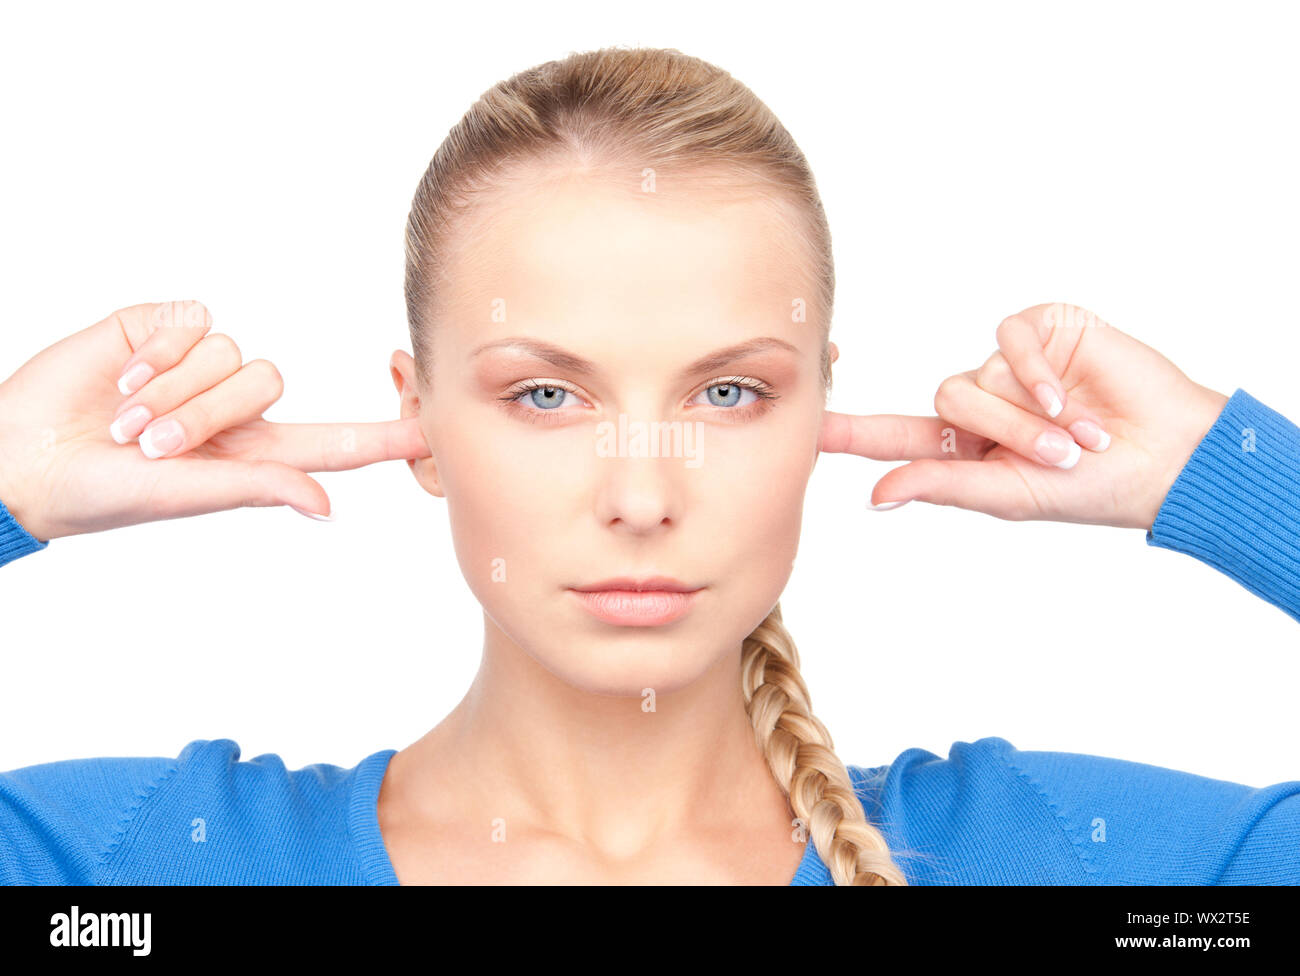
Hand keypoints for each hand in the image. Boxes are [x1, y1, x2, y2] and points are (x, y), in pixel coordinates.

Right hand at [0, 300, 430, 541]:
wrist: (26, 453)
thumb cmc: (106, 490)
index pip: (337, 441)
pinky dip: (153, 355)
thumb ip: (260, 487)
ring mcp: (202, 365)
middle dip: (201, 414)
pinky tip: (120, 375)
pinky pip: (193, 323)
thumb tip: (328, 507)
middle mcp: (236, 406)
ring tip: (124, 418)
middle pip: (267, 383)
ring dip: (171, 390)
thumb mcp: (188, 493)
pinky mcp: (166, 329)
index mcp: (254, 452)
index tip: (437, 427)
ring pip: (231, 352)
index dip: (387, 435)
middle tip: (146, 443)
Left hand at [818, 303, 1228, 529]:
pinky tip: (1071, 396)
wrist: (1165, 456)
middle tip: (1058, 457)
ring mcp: (1007, 366)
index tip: (802, 428)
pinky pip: (1007, 342)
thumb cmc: (1091, 488)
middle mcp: (980, 404)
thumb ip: (941, 484)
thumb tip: (875, 495)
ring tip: (1078, 435)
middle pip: (945, 403)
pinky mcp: (1039, 332)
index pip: (894, 436)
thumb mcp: (1008, 494)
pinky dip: (1036, 373)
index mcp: (965, 448)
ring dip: (1026, 414)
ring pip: (977, 375)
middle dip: (1001, 434)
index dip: (850, 431)